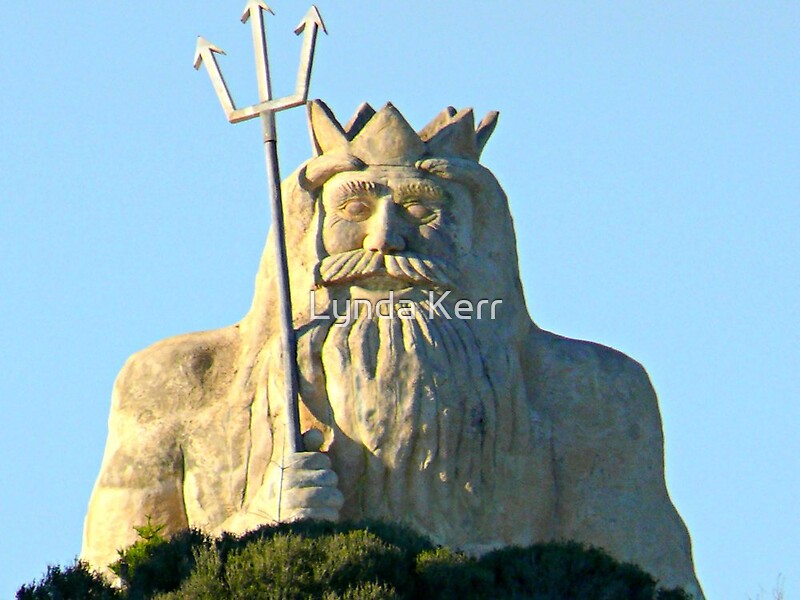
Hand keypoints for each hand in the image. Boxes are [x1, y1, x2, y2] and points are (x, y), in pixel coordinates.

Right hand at [214, 430, 342, 535]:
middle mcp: (287, 482)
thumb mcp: (288, 468)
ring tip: (327, 505)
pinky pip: (327, 514)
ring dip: (334, 502)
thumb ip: (305, 449)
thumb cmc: (281, 492)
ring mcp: (291, 503)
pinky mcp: (299, 523)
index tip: (319, 472)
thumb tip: (317, 434)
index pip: (320, 459)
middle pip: (329, 477)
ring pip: (331, 496)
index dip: (324, 466)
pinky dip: (330, 516)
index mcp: (285, 466)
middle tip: (326, 491)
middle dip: (331, 485)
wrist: (259, 525)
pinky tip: (324, 517)